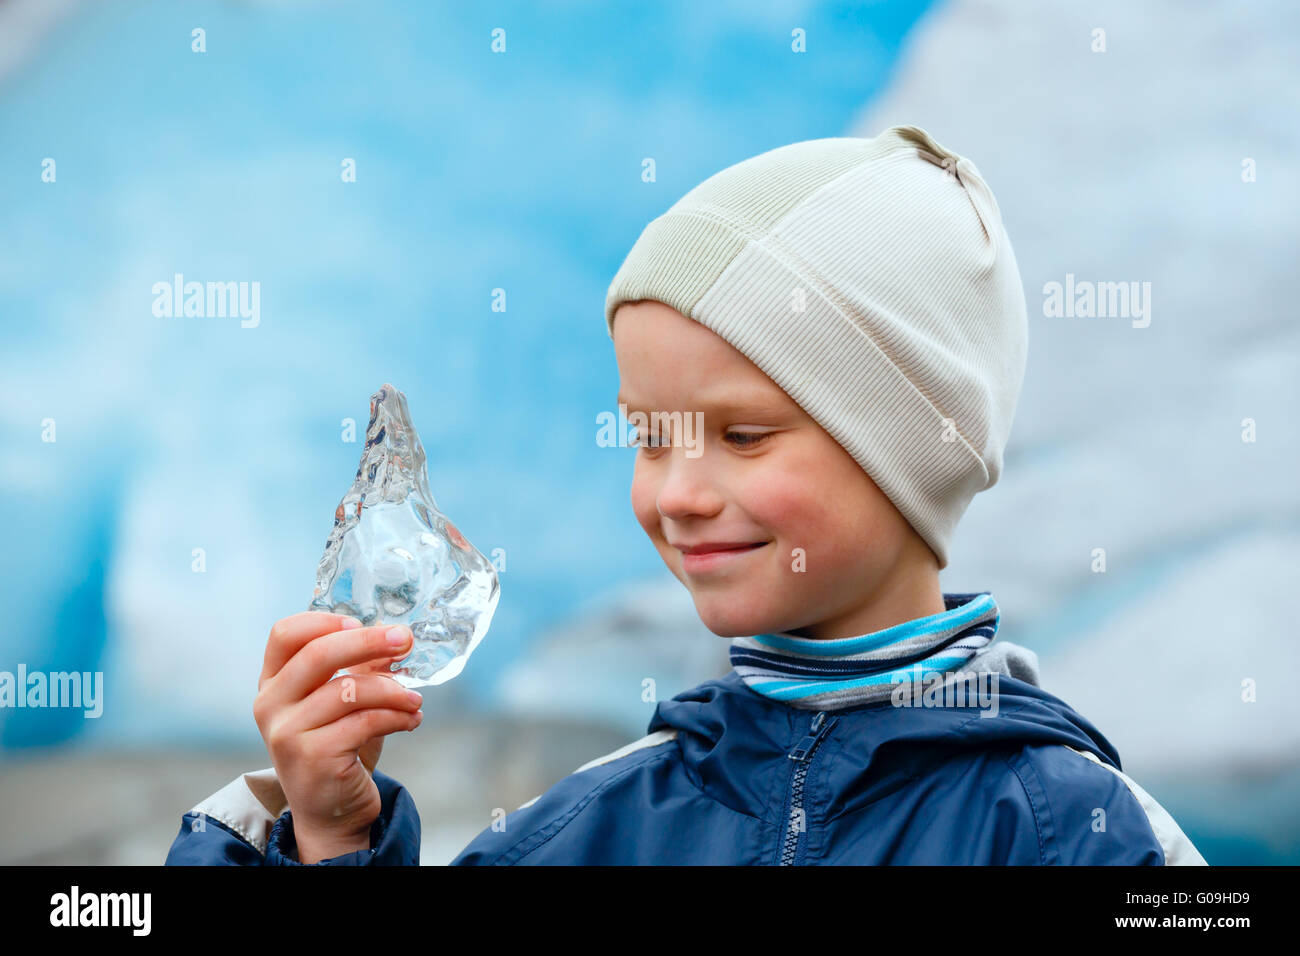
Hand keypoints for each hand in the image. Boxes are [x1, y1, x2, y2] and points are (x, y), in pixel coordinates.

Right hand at [253, 612, 422, 861]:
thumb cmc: (337, 748)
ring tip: (415, 700)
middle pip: (318, 654)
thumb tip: (393, 638)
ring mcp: (287, 733)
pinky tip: (411, 720)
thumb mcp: (343, 703)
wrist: (329, 814)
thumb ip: (358, 669)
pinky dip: (397, 716)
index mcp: (273, 683)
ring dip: (393, 690)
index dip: (324, 621)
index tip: (360, 621)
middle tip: (404, 639)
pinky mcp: (313, 757)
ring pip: (349, 690)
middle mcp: (271, 705)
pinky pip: (365, 722)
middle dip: (368, 641)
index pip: (285, 634)